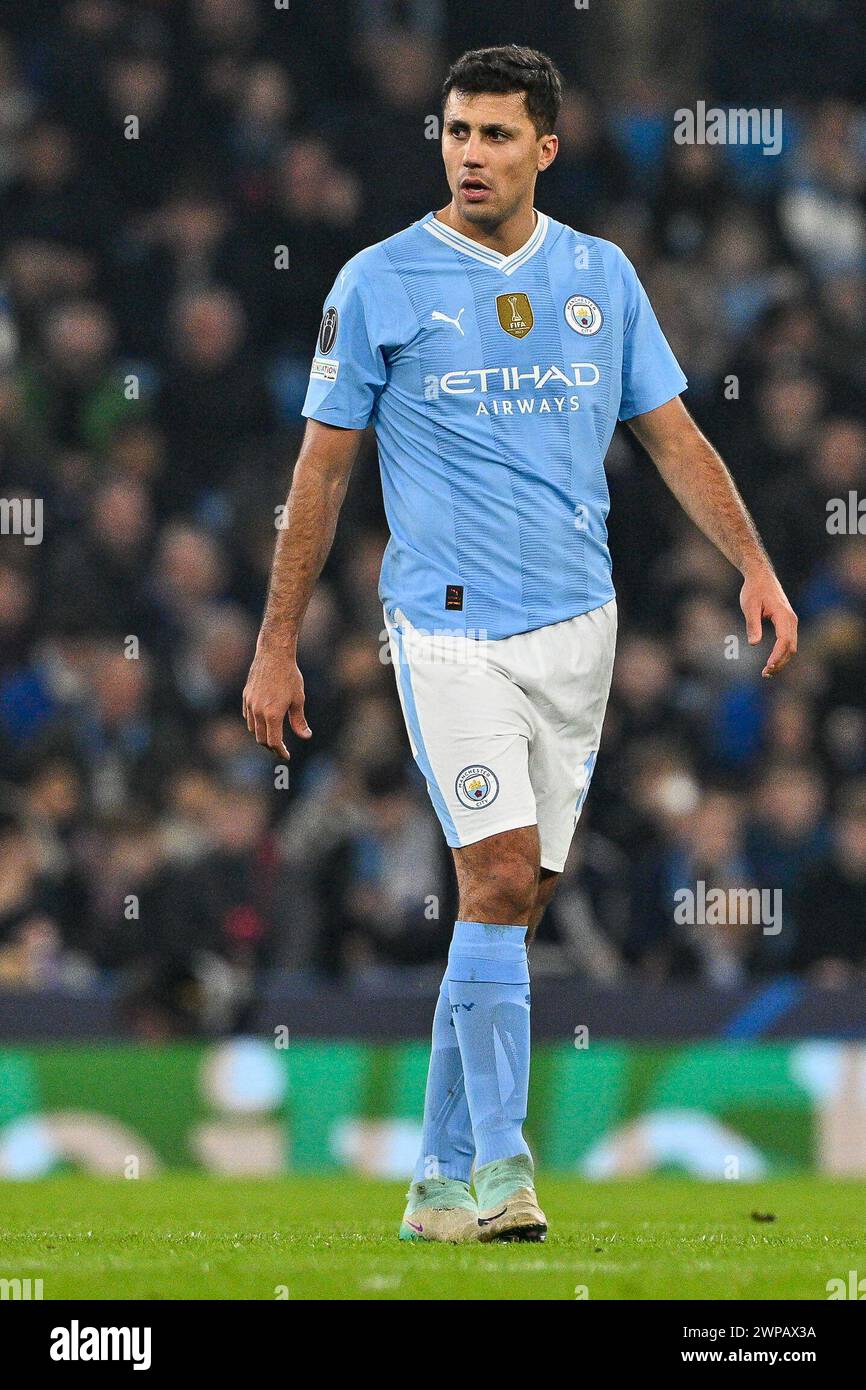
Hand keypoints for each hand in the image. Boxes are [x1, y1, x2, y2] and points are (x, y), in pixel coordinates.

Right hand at [242, 641, 310, 758]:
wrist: (273, 655)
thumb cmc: (289, 676)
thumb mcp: (298, 699)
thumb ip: (299, 721)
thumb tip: (305, 736)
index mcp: (272, 714)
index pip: (273, 742)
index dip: (280, 752)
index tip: (286, 756)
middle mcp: (258, 711)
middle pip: (261, 739)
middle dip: (271, 746)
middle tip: (281, 748)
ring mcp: (250, 703)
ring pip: (253, 729)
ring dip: (262, 735)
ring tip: (273, 735)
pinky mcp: (246, 696)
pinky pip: (248, 716)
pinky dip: (255, 723)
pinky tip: (264, 720)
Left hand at [740, 567, 797, 676]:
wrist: (761, 577)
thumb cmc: (754, 590)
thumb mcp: (749, 606)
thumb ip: (752, 624)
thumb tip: (754, 643)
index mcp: (783, 615)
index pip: (784, 640)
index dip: (777, 655)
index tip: (769, 666)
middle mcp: (791, 620)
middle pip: (791, 647)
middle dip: (780, 662)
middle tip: (765, 673)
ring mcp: (791, 622)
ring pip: (791, 647)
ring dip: (782, 660)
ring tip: (767, 672)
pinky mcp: (787, 624)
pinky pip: (788, 642)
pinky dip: (782, 654)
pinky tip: (771, 662)